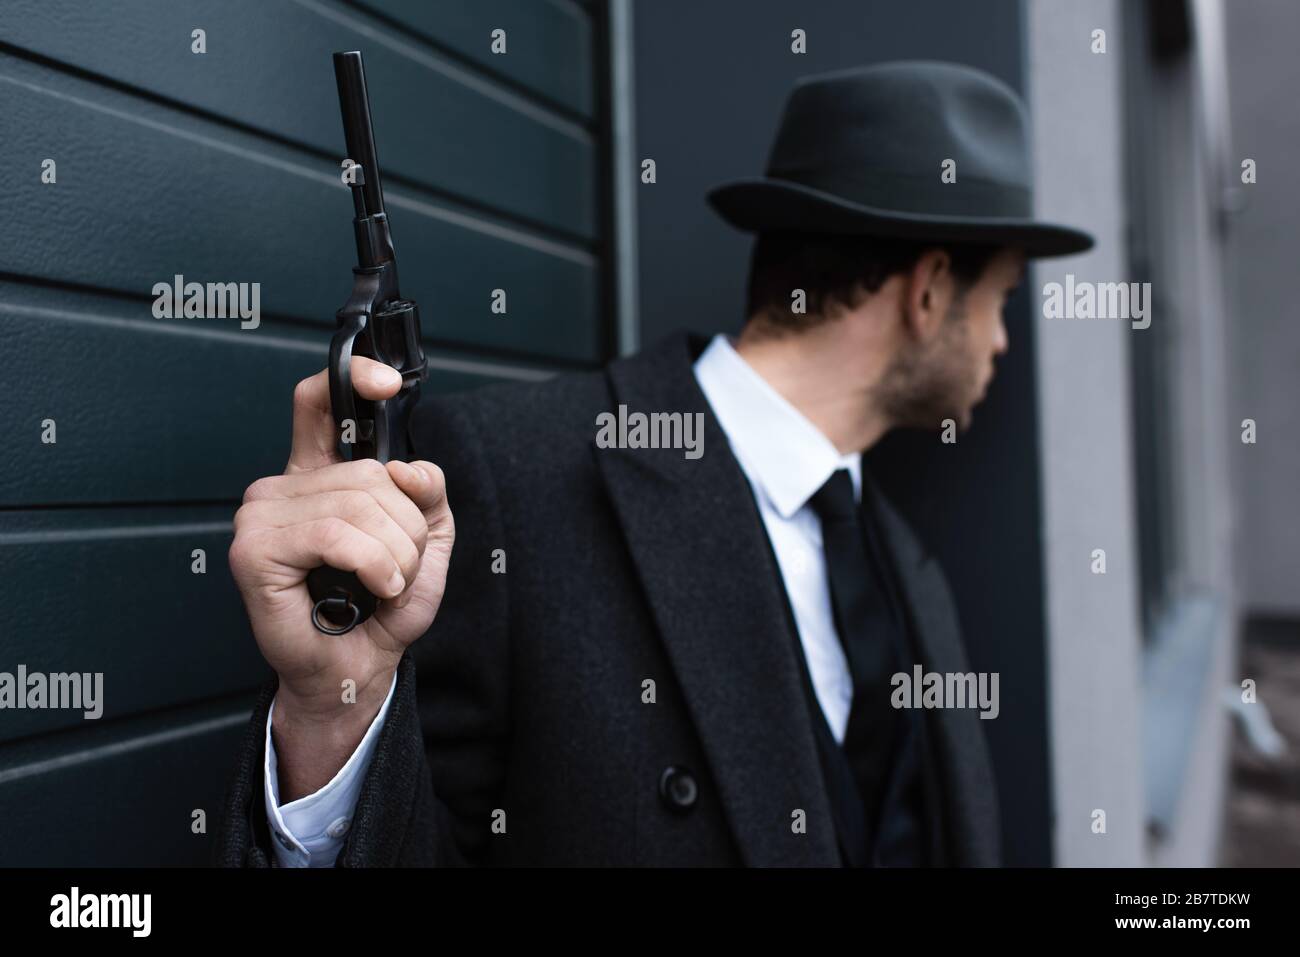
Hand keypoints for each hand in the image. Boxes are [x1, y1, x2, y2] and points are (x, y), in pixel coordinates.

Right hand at [229, 358, 452, 796]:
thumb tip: (409, 467)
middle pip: (368, 472)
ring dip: (396, 552)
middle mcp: (284, 487)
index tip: (390, 385)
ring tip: (386, 583)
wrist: (357, 669)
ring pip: (358, 503)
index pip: (319, 402)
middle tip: (399, 567)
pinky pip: (336, 535)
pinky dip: (373, 564)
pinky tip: (372, 588)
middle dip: (407, 526)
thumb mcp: (425, 541)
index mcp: (318, 475)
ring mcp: (262, 515)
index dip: (353, 378)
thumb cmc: (381, 608)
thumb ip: (427, 494)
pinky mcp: (255, 550)